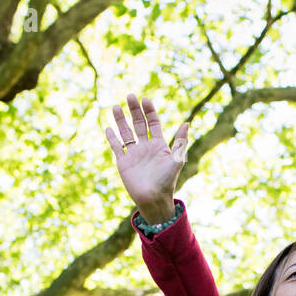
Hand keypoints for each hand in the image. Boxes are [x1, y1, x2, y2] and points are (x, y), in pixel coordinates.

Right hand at [105, 94, 189, 223]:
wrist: (153, 199)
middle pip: (138, 123)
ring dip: (120, 120)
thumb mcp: (177, 159)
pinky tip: (108, 127)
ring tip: (115, 107)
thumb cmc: (167, 181)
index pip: (152, 122)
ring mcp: (134, 154)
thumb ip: (181, 142)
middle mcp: (146, 147)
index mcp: (159, 145)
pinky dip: (112, 137)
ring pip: (126, 132)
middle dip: (134, 110)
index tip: (145, 99)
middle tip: (129, 96)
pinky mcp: (123, 162)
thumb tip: (187, 123)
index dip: (149, 110)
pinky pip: (117, 147)